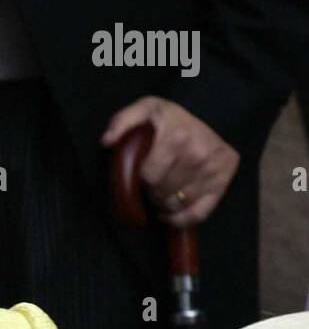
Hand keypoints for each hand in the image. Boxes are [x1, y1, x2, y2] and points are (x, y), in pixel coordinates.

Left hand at [102, 97, 239, 226]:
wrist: (215, 114)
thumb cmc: (175, 117)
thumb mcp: (148, 109)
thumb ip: (123, 121)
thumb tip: (106, 141)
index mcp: (178, 138)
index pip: (149, 176)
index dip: (142, 177)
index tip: (144, 171)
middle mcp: (198, 156)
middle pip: (161, 193)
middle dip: (153, 190)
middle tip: (154, 181)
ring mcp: (212, 172)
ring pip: (175, 205)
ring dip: (164, 202)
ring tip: (163, 190)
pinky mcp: (221, 185)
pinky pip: (196, 215)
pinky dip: (180, 219)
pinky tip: (169, 214)